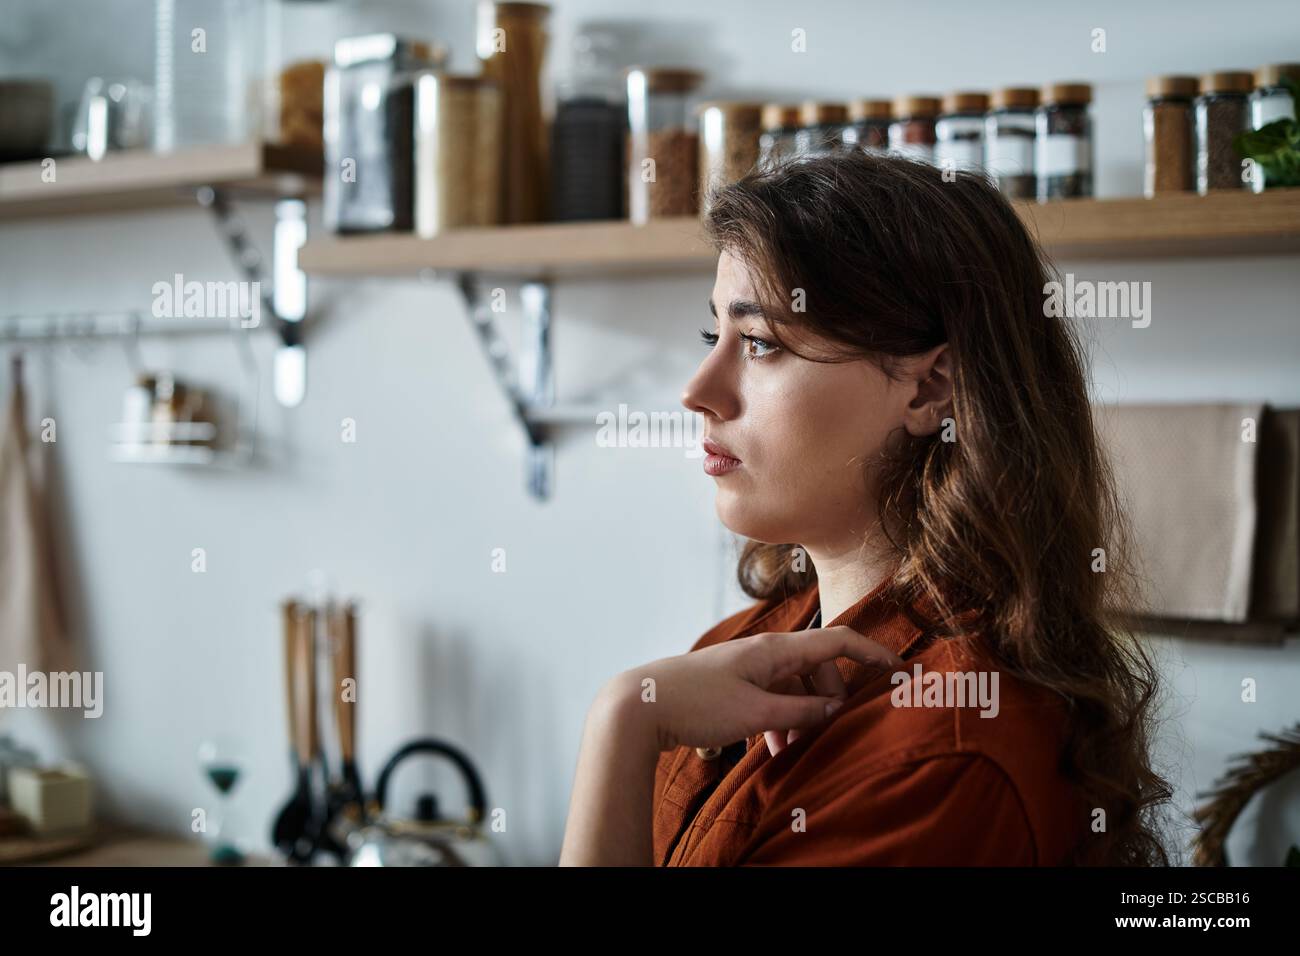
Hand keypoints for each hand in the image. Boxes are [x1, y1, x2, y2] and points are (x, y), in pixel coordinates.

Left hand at [603, 625, 904, 755]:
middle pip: (818, 669)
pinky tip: (773, 748)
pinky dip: (780, 720)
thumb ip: (801, 710)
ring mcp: (749, 668)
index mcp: (776, 649)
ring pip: (795, 688)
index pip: (837, 641)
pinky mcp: (734, 685)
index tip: (899, 670)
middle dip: (829, 702)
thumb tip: (835, 708)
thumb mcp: (756, 713)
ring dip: (802, 717)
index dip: (872, 653)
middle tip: (822, 735)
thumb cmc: (696, 703)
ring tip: (791, 751)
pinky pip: (773, 698)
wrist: (641, 704)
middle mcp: (765, 653)